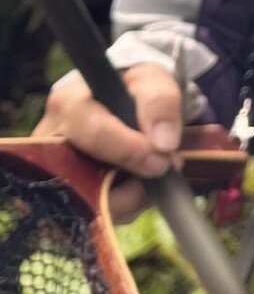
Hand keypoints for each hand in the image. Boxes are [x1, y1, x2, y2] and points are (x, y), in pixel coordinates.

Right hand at [33, 63, 182, 218]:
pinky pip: (94, 214)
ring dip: (129, 198)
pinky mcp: (66, 196)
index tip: (160, 157)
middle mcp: (50, 140)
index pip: (91, 132)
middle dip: (129, 184)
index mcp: (68, 103)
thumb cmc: (133, 88)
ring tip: (152, 179)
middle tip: (162, 171)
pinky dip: (124, 206)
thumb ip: (160, 101)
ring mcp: (54, 172)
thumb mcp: (152, 78)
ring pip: (88, 205)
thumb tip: (163, 143)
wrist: (128, 101)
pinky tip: (137, 186)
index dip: (126, 149)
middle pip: (82, 179)